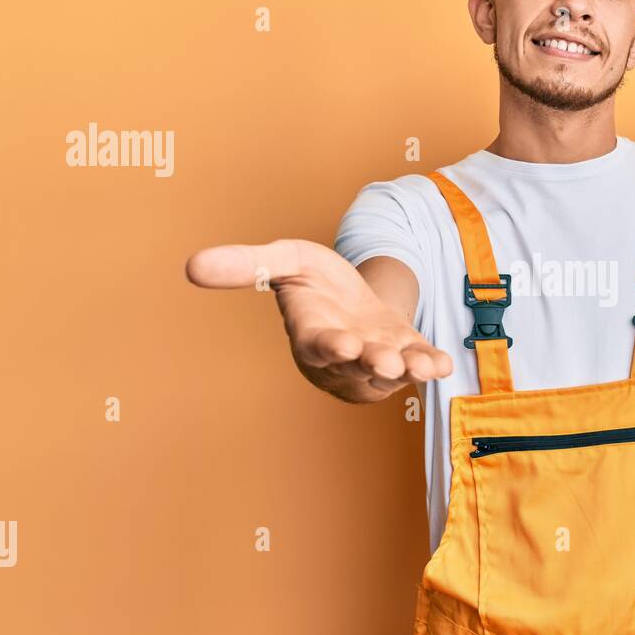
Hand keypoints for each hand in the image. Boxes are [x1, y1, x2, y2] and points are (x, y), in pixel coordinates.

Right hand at [185, 238, 452, 399]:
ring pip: (391, 372)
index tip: (343, 344)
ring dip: (407, 370)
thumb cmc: (315, 283)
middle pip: (358, 366)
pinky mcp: (405, 355)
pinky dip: (432, 366)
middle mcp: (345, 357)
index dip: (330, 346)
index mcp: (312, 334)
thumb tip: (190, 266)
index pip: (318, 345)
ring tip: (422, 367)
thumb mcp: (285, 261)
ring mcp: (377, 360)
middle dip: (373, 364)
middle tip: (386, 362)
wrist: (353, 297)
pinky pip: (419, 366)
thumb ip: (247, 265)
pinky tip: (444, 365)